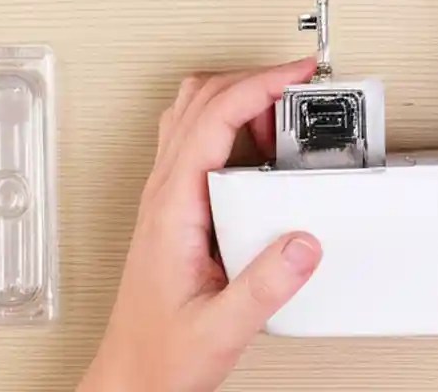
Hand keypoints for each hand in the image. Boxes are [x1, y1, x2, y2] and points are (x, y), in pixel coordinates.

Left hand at [79, 58, 322, 391]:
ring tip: (285, 118)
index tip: (296, 75)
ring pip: (194, 113)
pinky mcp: (178, 208)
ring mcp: (168, 196)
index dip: (258, 85)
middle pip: (200, 99)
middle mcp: (164, 192)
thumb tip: (304, 241)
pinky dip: (234, 126)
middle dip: (254, 80)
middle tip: (300, 89)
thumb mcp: (221, 328)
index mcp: (173, 206)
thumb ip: (265, 286)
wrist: (133, 378)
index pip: (212, 117)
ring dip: (240, 99)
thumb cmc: (161, 355)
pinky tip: (264, 151)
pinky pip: (200, 142)